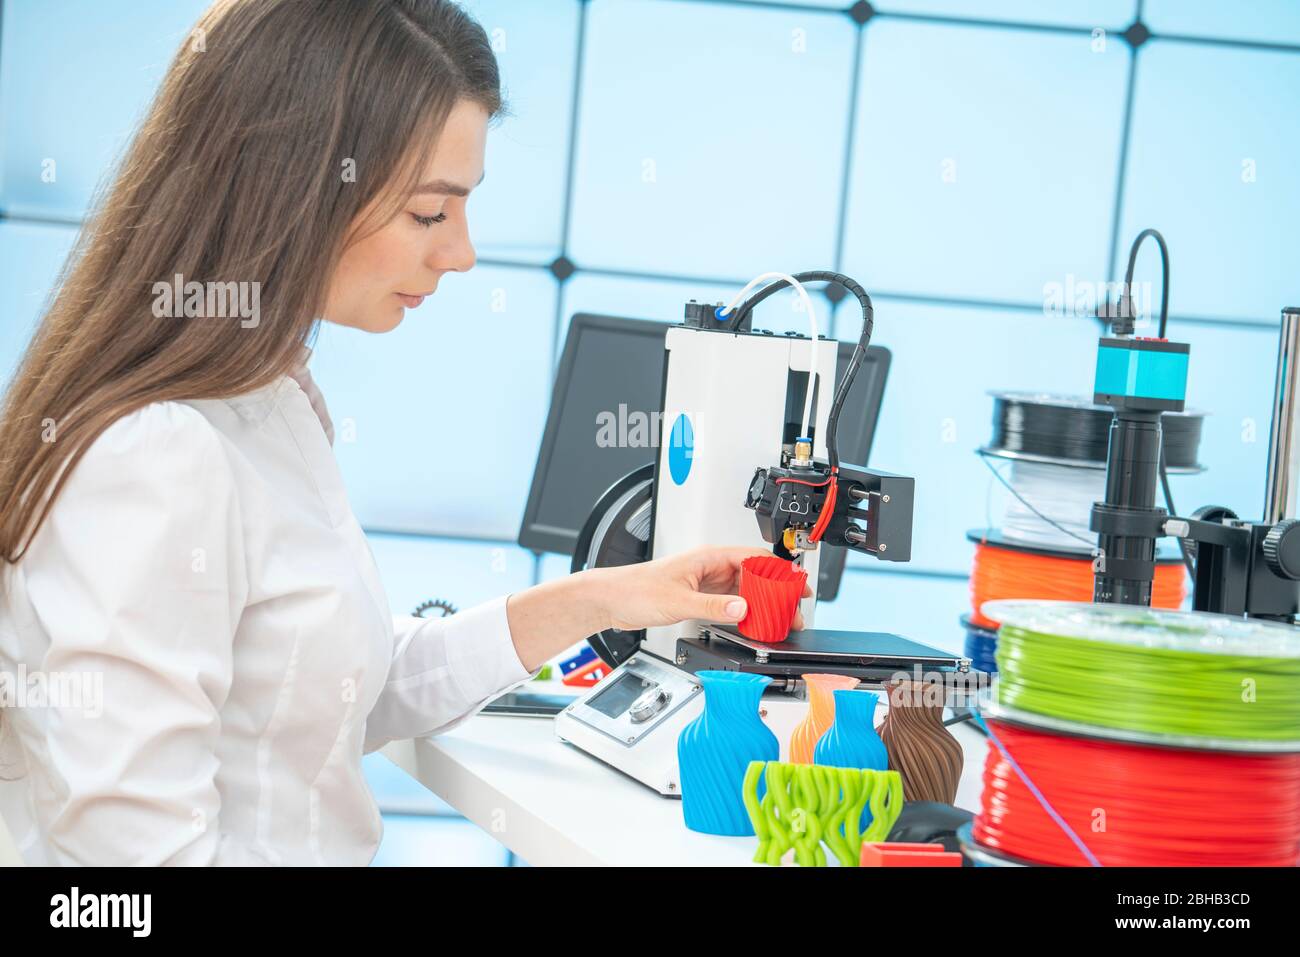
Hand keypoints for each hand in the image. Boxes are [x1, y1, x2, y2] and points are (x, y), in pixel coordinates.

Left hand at [593, 545, 812, 631]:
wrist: (611, 600)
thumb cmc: (635, 589)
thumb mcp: (678, 600)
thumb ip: (712, 606)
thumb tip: (742, 608)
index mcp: (708, 557)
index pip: (754, 558)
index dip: (779, 571)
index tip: (796, 585)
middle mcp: (709, 567)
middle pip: (753, 575)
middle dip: (775, 592)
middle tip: (792, 609)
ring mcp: (704, 583)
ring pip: (743, 590)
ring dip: (761, 603)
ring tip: (778, 619)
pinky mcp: (697, 598)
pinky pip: (729, 603)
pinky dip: (743, 612)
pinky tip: (751, 623)